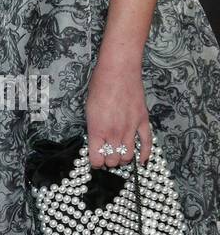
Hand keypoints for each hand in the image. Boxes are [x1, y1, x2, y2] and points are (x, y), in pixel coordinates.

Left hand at [84, 53, 151, 168]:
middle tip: (108, 156)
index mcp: (97, 130)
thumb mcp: (88, 108)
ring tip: (120, 156)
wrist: (118, 71)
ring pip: (129, 155)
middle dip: (109, 161)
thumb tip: (97, 141)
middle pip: (114, 160)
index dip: (96, 162)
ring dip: (124, 159)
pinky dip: (145, 155)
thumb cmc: (99, 86)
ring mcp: (130, 128)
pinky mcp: (142, 121)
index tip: (96, 160)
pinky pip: (146, 143)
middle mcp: (114, 132)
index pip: (97, 159)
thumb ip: (93, 128)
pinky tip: (141, 161)